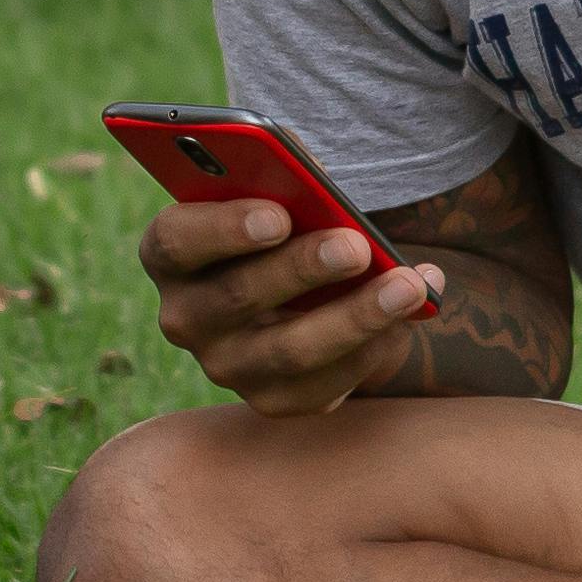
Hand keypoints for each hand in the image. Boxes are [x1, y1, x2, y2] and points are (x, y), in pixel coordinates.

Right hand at [138, 199, 441, 417]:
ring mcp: (225, 366)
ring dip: (354, 317)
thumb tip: (321, 187)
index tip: (279, 215)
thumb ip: (287, 182)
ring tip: (408, 285)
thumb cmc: (287, 218)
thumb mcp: (280, 190)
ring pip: (287, 353)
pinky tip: (411, 316)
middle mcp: (184, 317)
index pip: (176, 242)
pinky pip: (322, 387)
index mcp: (170, 252)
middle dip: (302, 270)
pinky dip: (372, 350)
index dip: (223, 229)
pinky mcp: (271, 400)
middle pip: (235, 299)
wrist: (306, 280)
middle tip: (357, 246)